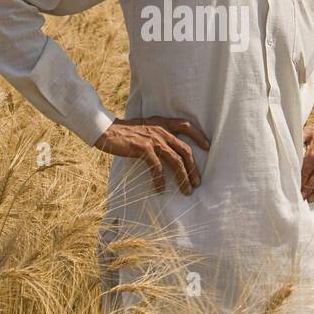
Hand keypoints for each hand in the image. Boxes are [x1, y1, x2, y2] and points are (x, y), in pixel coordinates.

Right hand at [93, 116, 210, 195]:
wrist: (106, 130)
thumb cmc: (124, 132)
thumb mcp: (145, 127)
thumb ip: (157, 133)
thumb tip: (168, 149)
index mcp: (162, 123)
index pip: (187, 125)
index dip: (199, 135)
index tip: (208, 147)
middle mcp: (161, 130)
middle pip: (185, 150)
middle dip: (194, 168)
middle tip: (197, 182)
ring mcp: (153, 140)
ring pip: (175, 161)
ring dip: (183, 177)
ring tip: (186, 190)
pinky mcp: (143, 149)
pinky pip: (157, 168)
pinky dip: (160, 180)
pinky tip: (161, 189)